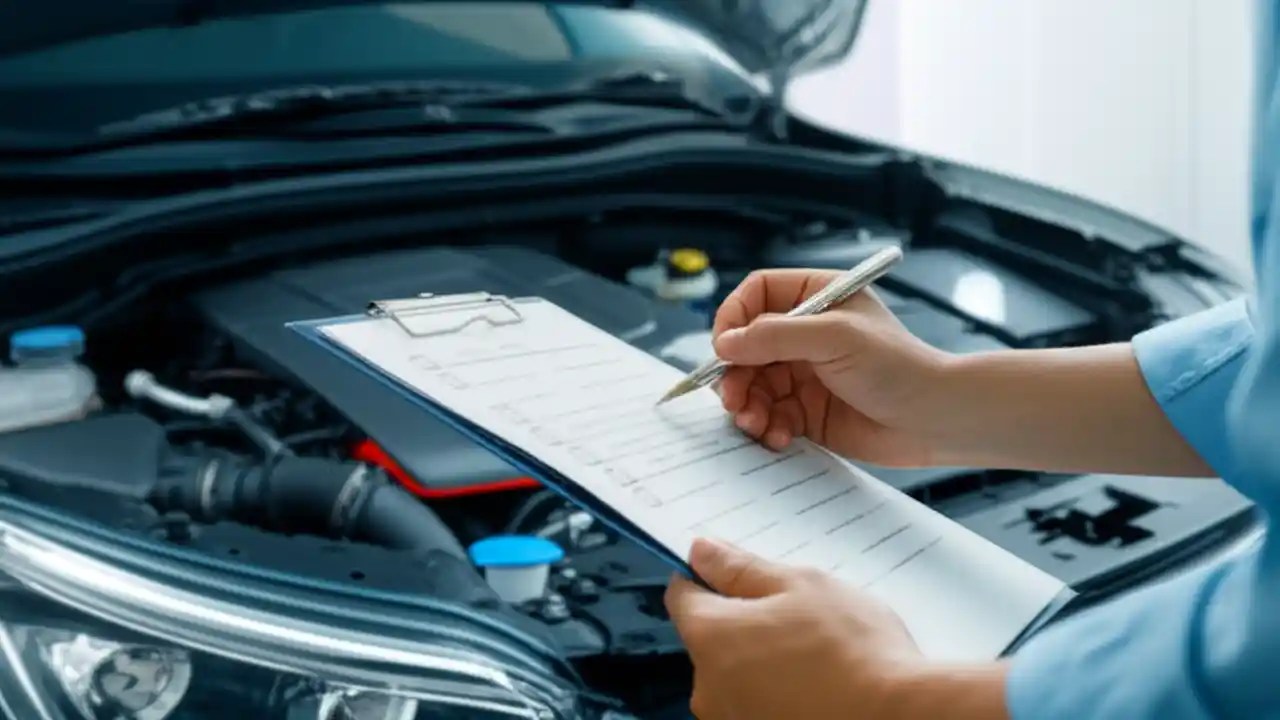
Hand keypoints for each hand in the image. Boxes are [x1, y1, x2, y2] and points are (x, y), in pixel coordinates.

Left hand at [664, 539, 1009, 719]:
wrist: (897, 717)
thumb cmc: (851, 649)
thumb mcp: (799, 585)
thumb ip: (741, 568)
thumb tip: (700, 552)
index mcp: (709, 636)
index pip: (682, 595)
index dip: (705, 576)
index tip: (734, 571)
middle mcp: (707, 687)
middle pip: (710, 638)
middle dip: (743, 620)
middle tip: (794, 610)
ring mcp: (731, 719)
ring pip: (736, 674)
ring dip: (762, 659)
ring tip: (815, 650)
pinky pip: (757, 703)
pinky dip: (778, 691)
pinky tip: (817, 683)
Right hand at [712, 269, 950, 466]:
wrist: (934, 420)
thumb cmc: (899, 367)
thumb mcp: (836, 337)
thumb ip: (776, 335)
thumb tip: (726, 342)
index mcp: (815, 298)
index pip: (756, 295)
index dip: (733, 318)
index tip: (724, 348)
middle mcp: (805, 333)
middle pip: (745, 345)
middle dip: (734, 374)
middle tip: (733, 398)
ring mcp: (804, 373)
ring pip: (752, 384)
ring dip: (746, 405)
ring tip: (755, 423)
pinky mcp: (806, 411)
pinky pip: (769, 415)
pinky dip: (765, 426)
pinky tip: (778, 436)